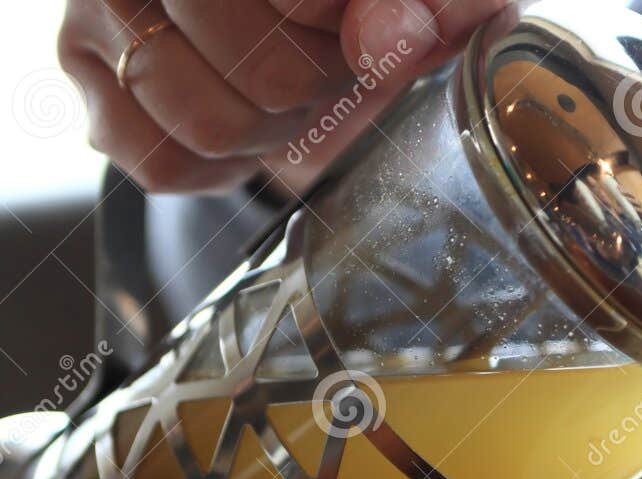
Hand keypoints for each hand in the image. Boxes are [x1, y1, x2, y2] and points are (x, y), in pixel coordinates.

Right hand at [59, 0, 513, 194]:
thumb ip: (427, 4)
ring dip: (271, 131)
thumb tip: (396, 35)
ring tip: (279, 91)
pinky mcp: (82, 72)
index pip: (306, 5)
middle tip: (321, 63)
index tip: (358, 35)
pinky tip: (236, 119)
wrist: (291, 16)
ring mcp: (96, 6)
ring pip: (213, 126)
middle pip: (269, 75)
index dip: (347, 38)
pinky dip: (219, 166)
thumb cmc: (352, 5)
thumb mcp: (411, 0)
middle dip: (318, 89)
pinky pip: (165, 164)